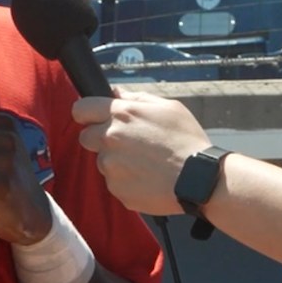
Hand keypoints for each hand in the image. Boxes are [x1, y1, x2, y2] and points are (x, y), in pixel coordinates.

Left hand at [73, 90, 211, 215]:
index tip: (93, 118)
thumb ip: (136, 98)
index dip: (87, 113)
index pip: (81, 109)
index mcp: (121, 115)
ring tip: (145, 163)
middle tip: (126, 143)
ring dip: (116, 161)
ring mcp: (111, 167)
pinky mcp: (117, 189)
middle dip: (100, 138)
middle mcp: (110, 140)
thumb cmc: (187, 140)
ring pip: (102, 162)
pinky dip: (126, 181)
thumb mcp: (168, 107)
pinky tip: (147, 178)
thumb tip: (115, 93)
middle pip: (86, 137)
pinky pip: (114, 182)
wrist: (199, 179)